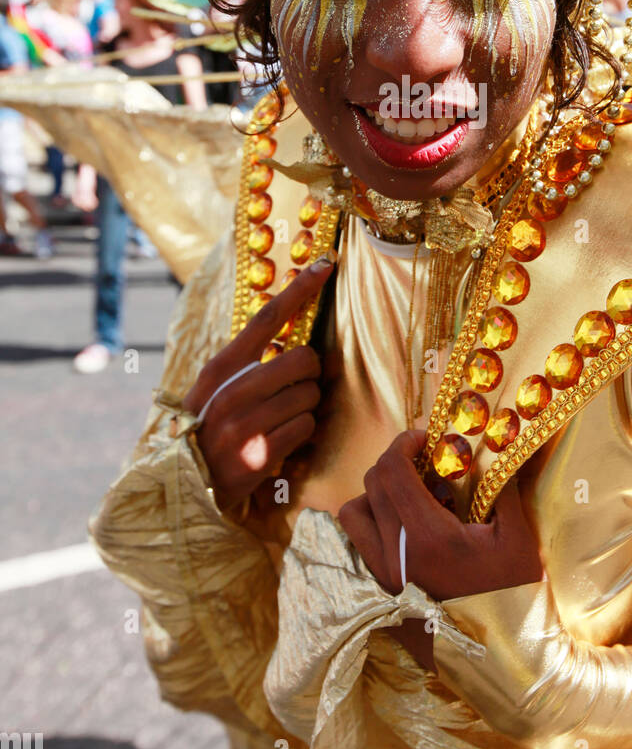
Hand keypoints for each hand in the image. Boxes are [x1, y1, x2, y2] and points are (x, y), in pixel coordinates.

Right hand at [184, 257, 333, 510]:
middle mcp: (231, 391)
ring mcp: (246, 424)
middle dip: (308, 374)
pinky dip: (301, 432)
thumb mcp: (214, 387)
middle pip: (302, 359)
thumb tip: (291, 335)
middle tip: (295, 387)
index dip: (300, 289)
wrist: (187, 484)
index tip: (326, 264)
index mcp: (220, 368)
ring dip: (305, 406)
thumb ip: (246, 361)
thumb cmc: (209, 427)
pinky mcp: (261, 454)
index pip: (267, 318)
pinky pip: (306, 427)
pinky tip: (280, 440)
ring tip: (281, 418)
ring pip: (309, 395)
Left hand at [339, 431, 543, 604]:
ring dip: (373, 494)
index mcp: (427, 535)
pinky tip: (403, 525)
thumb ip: (505, 488)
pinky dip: (372, 523)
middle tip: (421, 459)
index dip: (403, 443)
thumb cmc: (513, 594)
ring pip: (352, 515)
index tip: (424, 437)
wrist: (500, 655)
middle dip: (393, 461)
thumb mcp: (519, 537)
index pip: (391, 471)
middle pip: (371, 484)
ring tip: (405, 493)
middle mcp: (396, 553)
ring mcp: (385, 574)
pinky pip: (360, 543)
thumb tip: (501, 452)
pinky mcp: (383, 589)